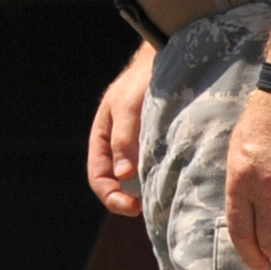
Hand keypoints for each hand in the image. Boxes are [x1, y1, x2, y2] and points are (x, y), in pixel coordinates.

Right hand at [85, 41, 154, 217]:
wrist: (166, 61)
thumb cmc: (142, 81)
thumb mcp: (128, 107)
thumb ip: (124, 139)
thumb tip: (123, 175)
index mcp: (101, 138)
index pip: (99, 177)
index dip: (111, 197)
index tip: (132, 207)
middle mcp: (116, 146)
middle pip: (114, 183)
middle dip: (125, 200)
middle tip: (146, 209)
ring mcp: (136, 146)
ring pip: (134, 179)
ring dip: (142, 193)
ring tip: (159, 200)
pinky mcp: (156, 145)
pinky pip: (152, 169)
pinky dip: (157, 181)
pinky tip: (171, 183)